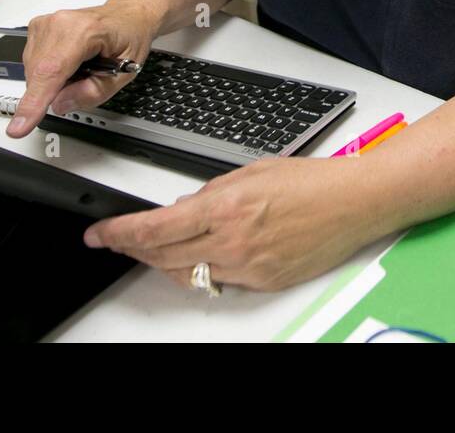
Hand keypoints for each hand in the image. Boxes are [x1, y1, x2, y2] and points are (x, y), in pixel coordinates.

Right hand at [6, 0, 157, 138]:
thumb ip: (94, 92)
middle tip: (87, 78)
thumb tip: (60, 104)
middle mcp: (59, 24)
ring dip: (52, 81)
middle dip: (55, 91)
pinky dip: (48, 72)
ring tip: (81, 66)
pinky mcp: (36, 28)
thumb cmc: (128, 36)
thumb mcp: (126, 71)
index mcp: (84, 31)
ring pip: (33, 72)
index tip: (20, 125)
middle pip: (39, 76)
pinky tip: (69, 62)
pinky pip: (32, 64)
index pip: (51, 72)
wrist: (125, 15)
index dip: (34, 102)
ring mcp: (45, 24)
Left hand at [82, 156, 377, 292]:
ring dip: (163, 261)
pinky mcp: (263, 282)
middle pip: (163, 255)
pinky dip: (201, 268)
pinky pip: (218, 280)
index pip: (156, 228)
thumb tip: (183, 208)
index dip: (121, 233)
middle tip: (116, 240)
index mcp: (228, 207)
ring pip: (186, 273)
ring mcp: (249, 267)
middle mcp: (234, 242)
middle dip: (133, 248)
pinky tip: (198, 255)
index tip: (101, 234)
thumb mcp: (251, 171)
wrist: (353, 203)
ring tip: (152, 247)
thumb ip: (210, 192)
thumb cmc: (312, 182)